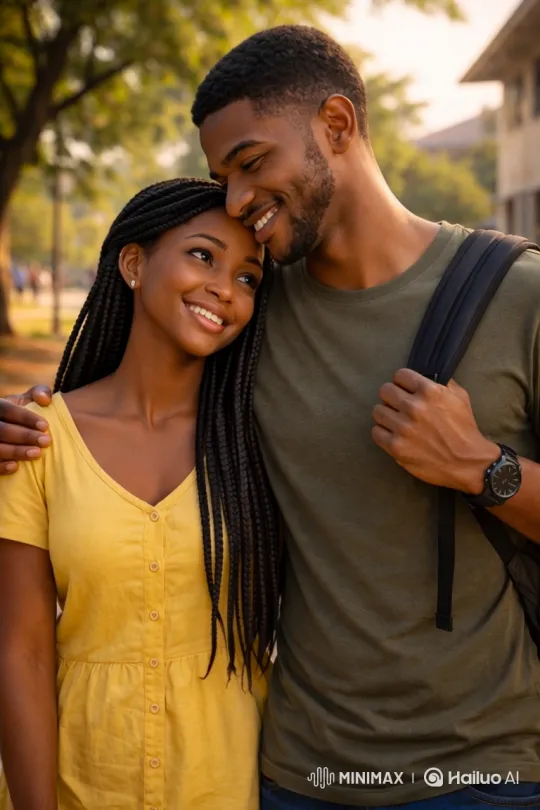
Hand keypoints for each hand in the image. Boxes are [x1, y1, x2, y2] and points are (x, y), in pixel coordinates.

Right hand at [0, 386, 52, 475]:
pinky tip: (15, 467)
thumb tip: (44, 399)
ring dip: (15, 451)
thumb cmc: (20, 416)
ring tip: (37, 453)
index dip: (25, 417)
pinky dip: (0, 466)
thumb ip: (39, 393)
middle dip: (24, 436)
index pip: (7, 409)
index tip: (45, 426)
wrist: (9, 433)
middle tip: (46, 441)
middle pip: (1, 430)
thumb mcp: (27, 400)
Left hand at [371, 369, 498, 492]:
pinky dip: (382, 433)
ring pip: (378, 411)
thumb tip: (424, 376)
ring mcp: (403, 427)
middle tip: (398, 406)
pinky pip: (376, 432)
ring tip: (396, 421)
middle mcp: (414, 407)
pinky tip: (393, 435)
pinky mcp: (396, 446)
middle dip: (391, 397)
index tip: (405, 390)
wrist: (467, 463)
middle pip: (385, 391)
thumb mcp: (459, 398)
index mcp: (429, 391)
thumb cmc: (464, 429)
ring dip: (386, 415)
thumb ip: (441, 383)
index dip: (402, 382)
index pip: (400, 375)